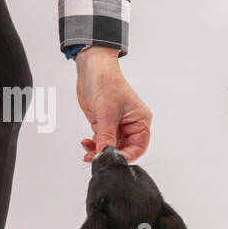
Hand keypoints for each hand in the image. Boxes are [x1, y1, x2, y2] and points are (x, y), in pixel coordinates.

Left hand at [75, 47, 151, 161]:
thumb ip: (106, 137)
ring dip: (99, 150)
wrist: (91, 68)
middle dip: (109, 154)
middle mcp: (130, 125)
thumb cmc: (107, 82)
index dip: (126, 156)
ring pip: (111, 146)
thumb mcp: (107, 113)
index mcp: (140, 121)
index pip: (138, 147)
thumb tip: (104, 155)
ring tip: (89, 151)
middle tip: (96, 158)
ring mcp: (116, 125)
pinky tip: (87, 143)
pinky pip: (101, 140)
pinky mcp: (104, 123)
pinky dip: (94, 144)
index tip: (112, 160)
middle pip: (124, 148)